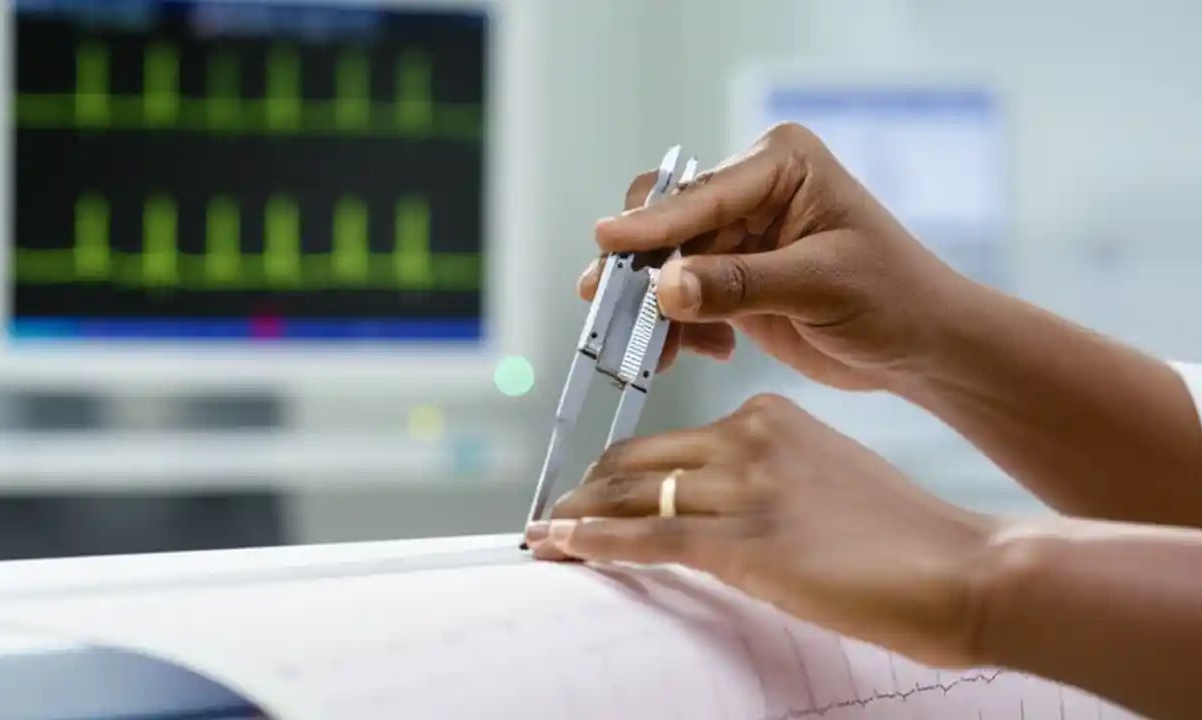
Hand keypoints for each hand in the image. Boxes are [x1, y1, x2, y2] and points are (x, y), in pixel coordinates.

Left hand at [524, 394, 998, 666]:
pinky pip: (648, 540)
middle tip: (554, 515)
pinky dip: (595, 544)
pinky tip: (561, 549)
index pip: (670, 441)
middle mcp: (750, 438)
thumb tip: (720, 506)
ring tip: (543, 535)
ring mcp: (746, 489)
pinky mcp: (747, 544)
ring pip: (632, 498)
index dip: (622, 469)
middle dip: (587, 491)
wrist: (966, 569)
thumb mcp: (829, 478)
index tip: (594, 490)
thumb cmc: (908, 536)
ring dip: (577, 519)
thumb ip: (771, 478)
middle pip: (637, 462)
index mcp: (770, 417)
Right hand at [579, 123, 970, 389]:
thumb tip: (665, 288)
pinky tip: (699, 352)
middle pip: (667, 223)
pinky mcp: (730, 279)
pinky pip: (680, 299)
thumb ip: (740, 285)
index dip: (652, 224)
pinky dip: (677, 329)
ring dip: (654, 309)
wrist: (922, 346)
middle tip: (606, 303)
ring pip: (664, 266)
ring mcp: (737, 236)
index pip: (701, 194)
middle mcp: (751, 191)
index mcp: (780, 164)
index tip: (606, 243)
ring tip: (652, 351)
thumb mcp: (819, 285)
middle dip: (639, 267)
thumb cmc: (893, 298)